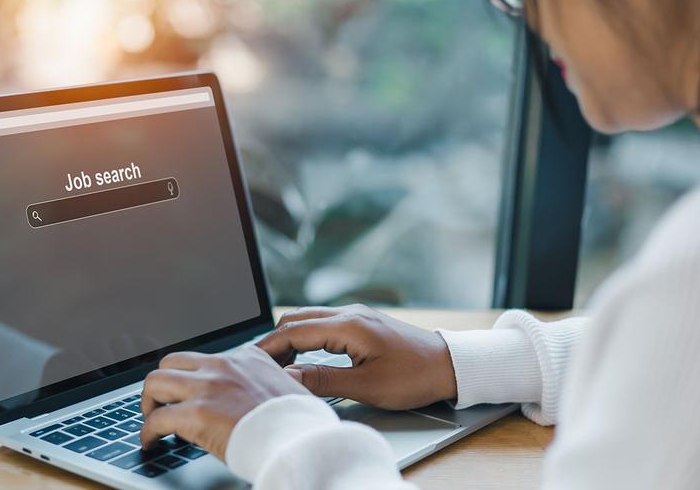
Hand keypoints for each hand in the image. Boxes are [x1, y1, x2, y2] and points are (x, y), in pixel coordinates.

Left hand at [139, 345, 310, 458]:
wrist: (300, 442)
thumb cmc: (299, 424)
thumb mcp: (288, 389)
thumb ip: (266, 384)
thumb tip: (257, 398)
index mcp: (247, 357)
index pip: (206, 358)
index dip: (192, 378)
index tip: (189, 393)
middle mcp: (224, 365)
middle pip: (172, 362)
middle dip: (163, 384)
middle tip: (162, 402)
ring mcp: (208, 387)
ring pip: (155, 382)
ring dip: (149, 402)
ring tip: (152, 418)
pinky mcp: (196, 413)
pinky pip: (156, 419)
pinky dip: (148, 432)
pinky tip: (151, 442)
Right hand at [256, 304, 456, 409]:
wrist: (450, 365)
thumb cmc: (415, 376)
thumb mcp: (367, 386)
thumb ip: (323, 380)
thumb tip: (287, 378)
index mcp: (348, 326)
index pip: (293, 332)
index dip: (267, 348)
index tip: (249, 363)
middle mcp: (349, 314)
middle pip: (295, 320)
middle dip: (273, 342)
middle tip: (257, 367)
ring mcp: (355, 315)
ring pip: (308, 320)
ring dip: (288, 339)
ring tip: (275, 364)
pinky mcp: (361, 323)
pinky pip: (322, 324)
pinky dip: (304, 338)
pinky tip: (301, 357)